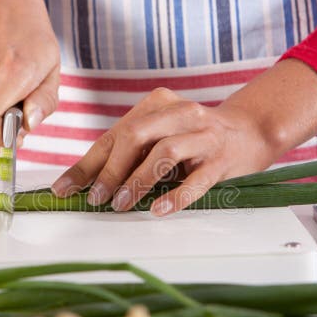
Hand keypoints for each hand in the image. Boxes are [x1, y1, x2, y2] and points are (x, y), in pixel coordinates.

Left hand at [51, 59, 316, 215]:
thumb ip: (132, 151)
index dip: (87, 163)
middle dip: (110, 171)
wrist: (251, 130)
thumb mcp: (162, 135)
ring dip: (137, 181)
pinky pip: (196, 179)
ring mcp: (203, 134)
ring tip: (121, 205)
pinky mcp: (222, 158)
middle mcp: (179, 113)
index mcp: (157, 104)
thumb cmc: (196, 138)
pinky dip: (175, 196)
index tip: (64, 188)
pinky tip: (159, 211)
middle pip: (135, 137)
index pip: (114, 135)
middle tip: (95, 199)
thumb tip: (89, 182)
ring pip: (163, 153)